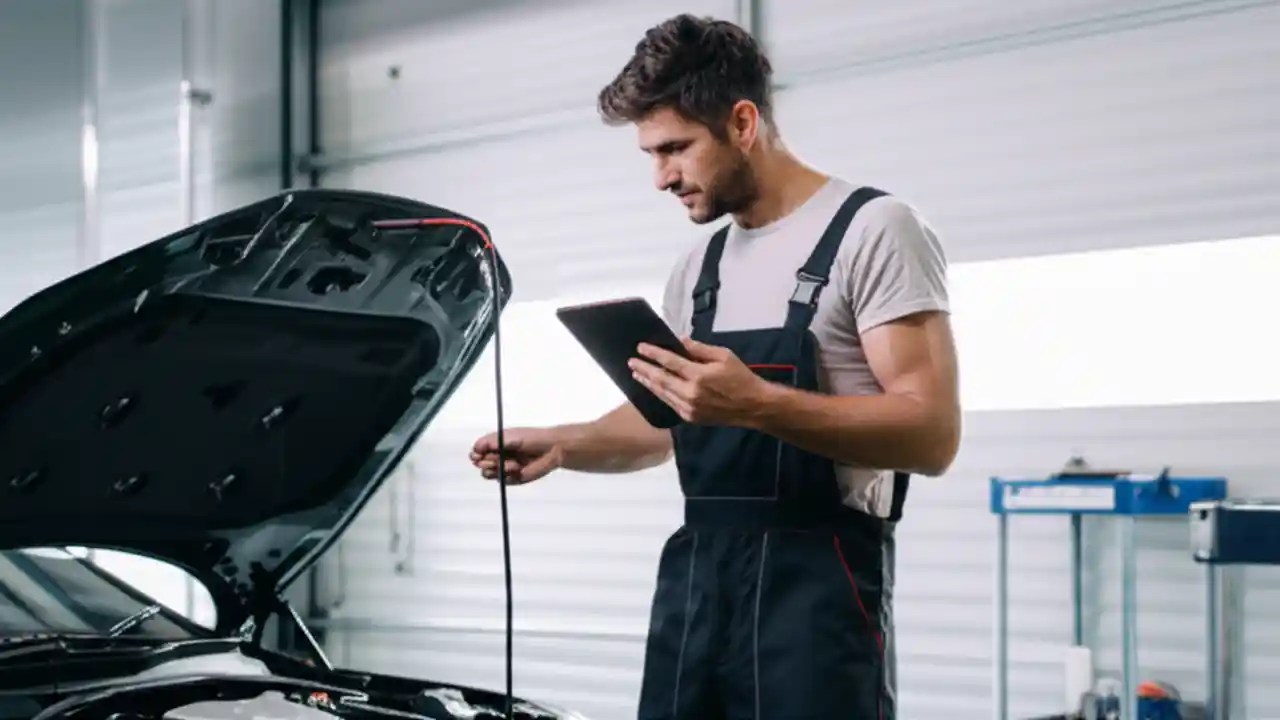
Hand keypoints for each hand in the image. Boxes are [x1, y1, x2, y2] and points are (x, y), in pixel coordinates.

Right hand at [469, 427, 562, 484]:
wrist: (551, 450)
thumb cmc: (532, 439)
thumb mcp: (511, 437)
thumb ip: (493, 442)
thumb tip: (476, 448)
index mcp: (494, 443)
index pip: (476, 451)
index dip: (476, 454)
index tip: (479, 455)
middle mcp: (496, 455)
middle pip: (479, 463)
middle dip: (487, 462)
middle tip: (497, 459)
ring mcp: (503, 467)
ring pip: (487, 473)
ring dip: (497, 469)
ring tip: (512, 464)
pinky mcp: (511, 478)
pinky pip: (502, 481)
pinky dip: (508, 476)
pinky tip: (519, 469)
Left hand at [628, 337, 769, 425]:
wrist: (752, 406)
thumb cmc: (740, 377)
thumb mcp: (723, 355)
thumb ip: (699, 349)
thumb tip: (680, 341)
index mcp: (699, 376)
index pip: (669, 362)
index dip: (653, 353)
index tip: (640, 347)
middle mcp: (690, 393)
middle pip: (660, 379)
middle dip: (644, 369)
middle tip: (631, 361)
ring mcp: (689, 408)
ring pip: (662, 393)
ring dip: (648, 383)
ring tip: (636, 374)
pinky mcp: (691, 417)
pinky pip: (670, 404)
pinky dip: (659, 394)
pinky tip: (653, 388)